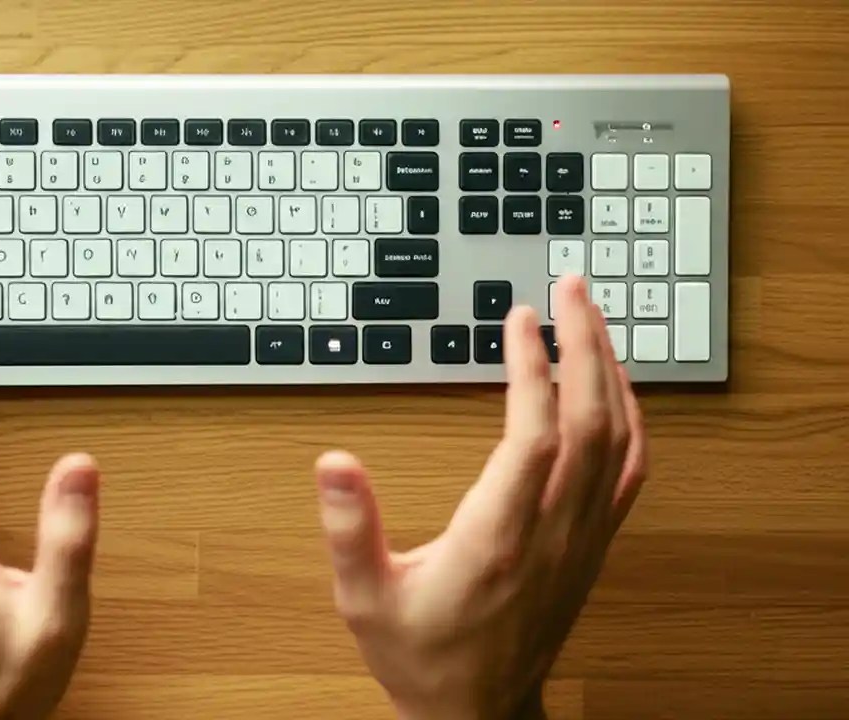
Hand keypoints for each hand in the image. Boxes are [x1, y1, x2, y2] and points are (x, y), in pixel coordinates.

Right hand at [315, 275, 646, 719]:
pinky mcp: (593, 544)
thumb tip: (334, 461)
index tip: (520, 317)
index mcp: (496, 540)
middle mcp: (552, 534)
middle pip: (592, 422)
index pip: (533, 436)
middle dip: (586, 344)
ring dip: (613, 371)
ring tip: (592, 318)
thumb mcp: (363, 598)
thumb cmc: (422, 655)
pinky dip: (632, 416)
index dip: (533, 368)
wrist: (478, 713)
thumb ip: (349, 529)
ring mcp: (582, 539)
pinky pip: (631, 470)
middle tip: (570, 289)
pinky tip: (616, 387)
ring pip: (621, 441)